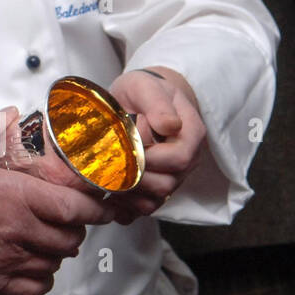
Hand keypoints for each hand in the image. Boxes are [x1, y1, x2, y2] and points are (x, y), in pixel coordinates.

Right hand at [0, 108, 114, 294]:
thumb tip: (9, 114)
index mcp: (14, 195)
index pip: (76, 207)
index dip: (95, 207)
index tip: (100, 205)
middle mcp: (17, 230)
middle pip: (71, 238)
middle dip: (74, 227)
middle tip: (65, 218)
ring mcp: (6, 259)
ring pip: (55, 263)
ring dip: (55, 251)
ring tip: (44, 238)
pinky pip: (36, 288)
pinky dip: (40, 277)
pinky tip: (30, 262)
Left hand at [105, 67, 206, 223]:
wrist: (140, 98)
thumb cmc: (143, 90)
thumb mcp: (145, 86)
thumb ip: (156, 103)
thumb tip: (168, 125)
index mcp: (190, 134)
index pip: (177, 159)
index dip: (149, 157)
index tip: (124, 144)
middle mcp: (186, 159)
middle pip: (166, 184)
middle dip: (134, 177)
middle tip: (107, 164)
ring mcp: (173, 175)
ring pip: (156, 200)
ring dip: (128, 194)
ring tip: (104, 179)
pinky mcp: (156, 185)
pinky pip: (145, 207)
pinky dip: (126, 208)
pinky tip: (107, 197)